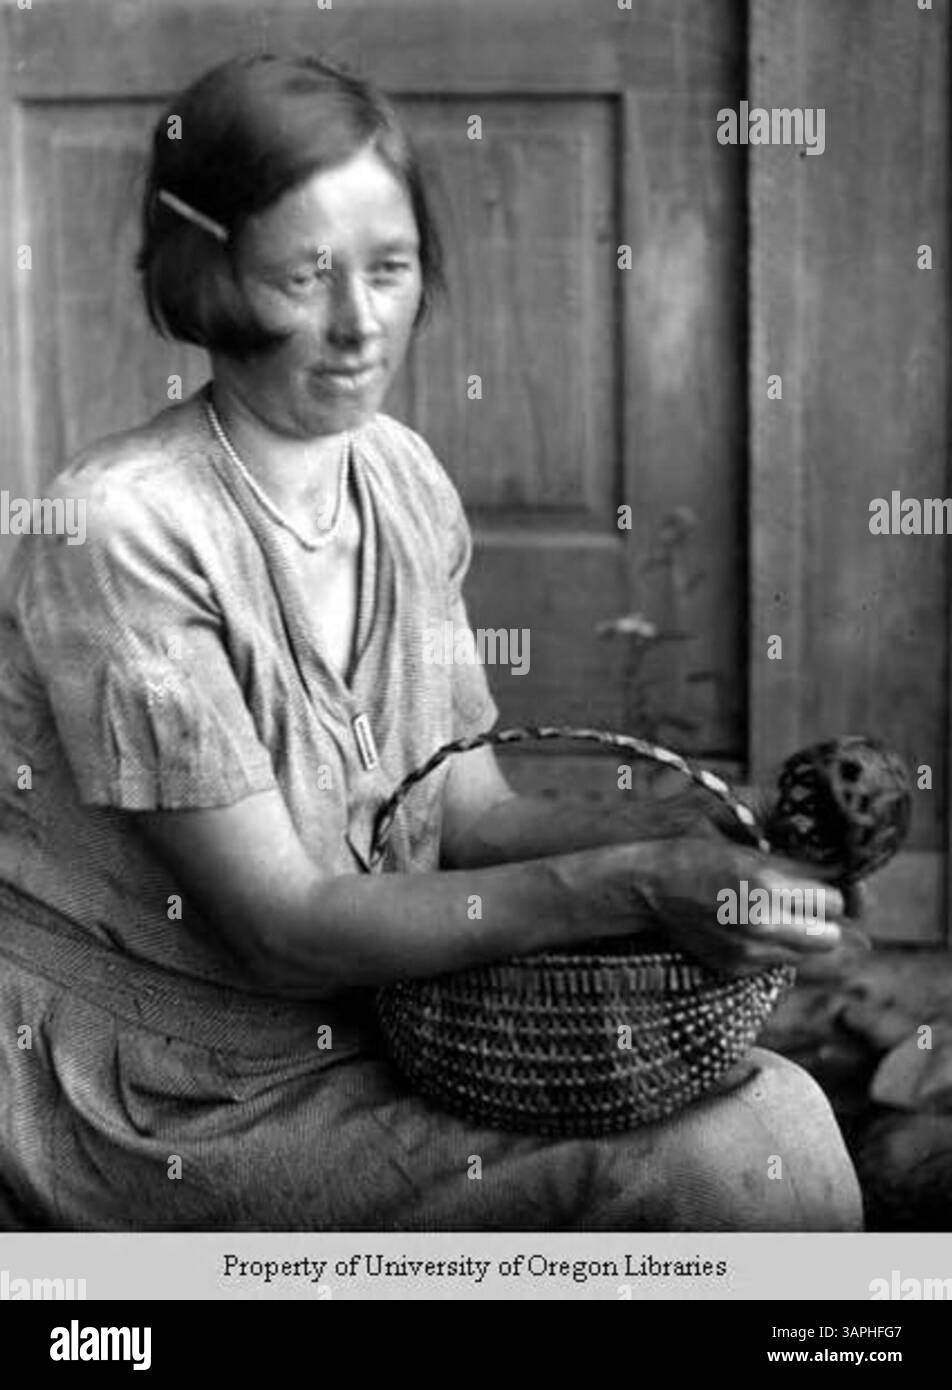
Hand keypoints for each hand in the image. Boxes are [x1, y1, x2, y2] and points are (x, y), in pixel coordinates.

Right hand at [640, 837, 844, 975]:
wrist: (649, 887)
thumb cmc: (699, 856)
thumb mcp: (752, 850)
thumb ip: (801, 867)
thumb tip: (846, 887)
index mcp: (767, 886)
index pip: (835, 901)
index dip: (833, 889)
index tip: (823, 883)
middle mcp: (761, 925)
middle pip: (830, 937)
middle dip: (825, 920)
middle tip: (809, 902)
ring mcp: (749, 953)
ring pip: (807, 953)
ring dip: (801, 934)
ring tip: (775, 911)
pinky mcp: (737, 968)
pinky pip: (778, 962)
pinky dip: (774, 946)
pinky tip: (750, 924)